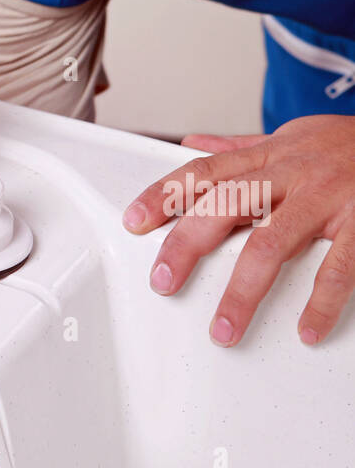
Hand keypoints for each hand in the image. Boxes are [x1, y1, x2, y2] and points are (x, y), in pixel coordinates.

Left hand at [121, 115, 354, 346]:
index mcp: (269, 157)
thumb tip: (192, 145)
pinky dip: (321, 301)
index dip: (164, 194)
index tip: (134, 221)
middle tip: (163, 280)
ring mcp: (327, 199)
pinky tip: (306, 328)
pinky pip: (338, 266)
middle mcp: (292, 174)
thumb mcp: (290, 138)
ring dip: (243, 289)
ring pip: (273, 242)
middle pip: (226, 206)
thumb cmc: (346, 145)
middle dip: (188, 243)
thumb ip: (240, 147)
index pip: (204, 172)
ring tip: (224, 328)